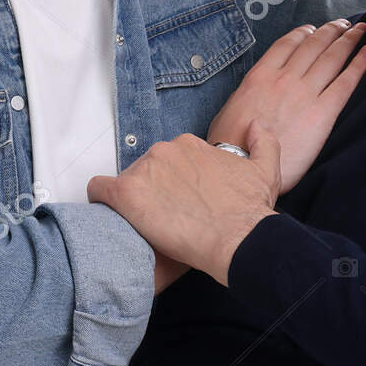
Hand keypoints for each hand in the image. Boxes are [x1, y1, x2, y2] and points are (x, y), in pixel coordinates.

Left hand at [88, 125, 282, 285]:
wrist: (238, 239)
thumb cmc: (249, 211)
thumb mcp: (266, 170)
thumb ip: (263, 142)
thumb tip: (255, 126)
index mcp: (191, 145)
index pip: (170, 160)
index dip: (173, 183)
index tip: (180, 202)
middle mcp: (166, 150)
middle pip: (146, 170)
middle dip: (153, 191)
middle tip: (166, 217)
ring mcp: (145, 170)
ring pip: (127, 182)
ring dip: (134, 201)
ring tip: (146, 226)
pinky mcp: (127, 193)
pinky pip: (99, 189)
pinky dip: (101, 200)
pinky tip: (110, 216)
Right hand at [207, 19, 365, 192]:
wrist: (241, 167)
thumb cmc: (228, 146)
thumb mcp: (229, 111)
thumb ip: (247, 97)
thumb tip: (254, 99)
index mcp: (260, 77)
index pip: (286, 45)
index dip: (302, 34)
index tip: (313, 29)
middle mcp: (284, 79)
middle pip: (313, 46)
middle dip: (330, 31)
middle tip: (344, 24)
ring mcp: (304, 94)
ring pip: (331, 57)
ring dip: (348, 39)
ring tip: (359, 30)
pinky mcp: (322, 114)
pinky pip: (346, 82)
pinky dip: (360, 64)